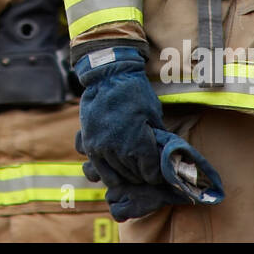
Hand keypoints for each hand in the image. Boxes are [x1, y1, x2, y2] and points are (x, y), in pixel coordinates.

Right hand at [74, 47, 222, 220]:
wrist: (108, 77)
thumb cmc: (135, 94)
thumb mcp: (154, 115)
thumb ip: (157, 138)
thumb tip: (164, 153)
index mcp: (139, 145)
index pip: (150, 174)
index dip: (156, 174)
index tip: (158, 170)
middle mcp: (119, 151)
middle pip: (135, 176)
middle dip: (143, 174)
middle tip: (146, 168)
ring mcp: (102, 149)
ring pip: (117, 175)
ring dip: (127, 174)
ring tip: (133, 168)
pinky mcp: (90, 145)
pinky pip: (99, 169)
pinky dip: (109, 173)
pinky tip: (116, 171)